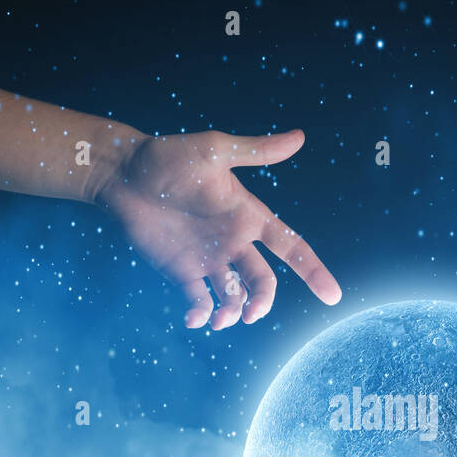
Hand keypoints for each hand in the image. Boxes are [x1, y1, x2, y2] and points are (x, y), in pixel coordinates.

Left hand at [95, 128, 340, 329]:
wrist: (122, 174)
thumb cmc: (167, 156)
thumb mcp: (214, 150)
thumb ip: (255, 150)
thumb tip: (299, 137)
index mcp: (248, 215)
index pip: (290, 246)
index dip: (313, 270)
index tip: (333, 296)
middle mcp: (233, 241)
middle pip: (263, 281)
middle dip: (263, 301)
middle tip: (251, 314)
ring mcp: (208, 259)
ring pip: (234, 297)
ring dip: (233, 313)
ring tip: (219, 319)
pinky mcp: (181, 271)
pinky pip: (200, 301)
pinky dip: (201, 315)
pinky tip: (194, 318)